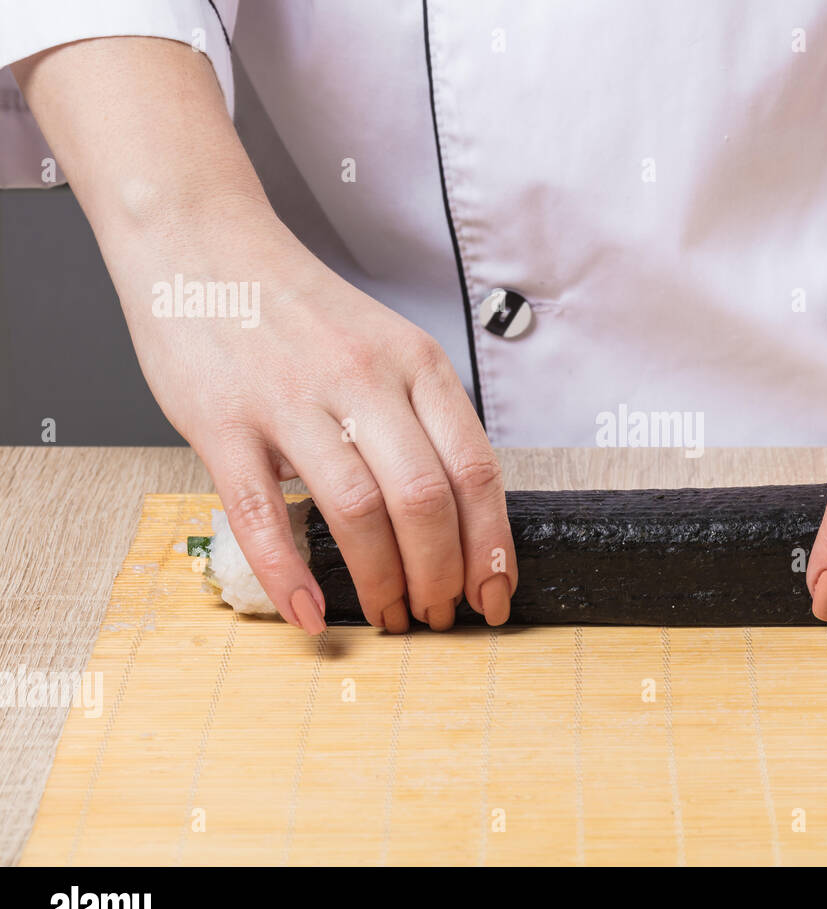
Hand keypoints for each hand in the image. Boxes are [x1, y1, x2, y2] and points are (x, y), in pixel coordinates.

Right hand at [11, 36, 516, 634]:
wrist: (203, 243)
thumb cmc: (302, 310)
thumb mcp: (388, 345)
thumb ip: (423, 416)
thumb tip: (462, 514)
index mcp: (417, 362)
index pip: (476, 469)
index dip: (492, 545)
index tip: (495, 593)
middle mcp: (365, 378)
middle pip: (426, 498)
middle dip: (442, 576)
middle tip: (440, 617)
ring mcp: (292, 399)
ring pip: (358, 510)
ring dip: (381, 581)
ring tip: (389, 617)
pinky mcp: (223, 420)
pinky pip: (262, 513)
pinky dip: (289, 574)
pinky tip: (310, 613)